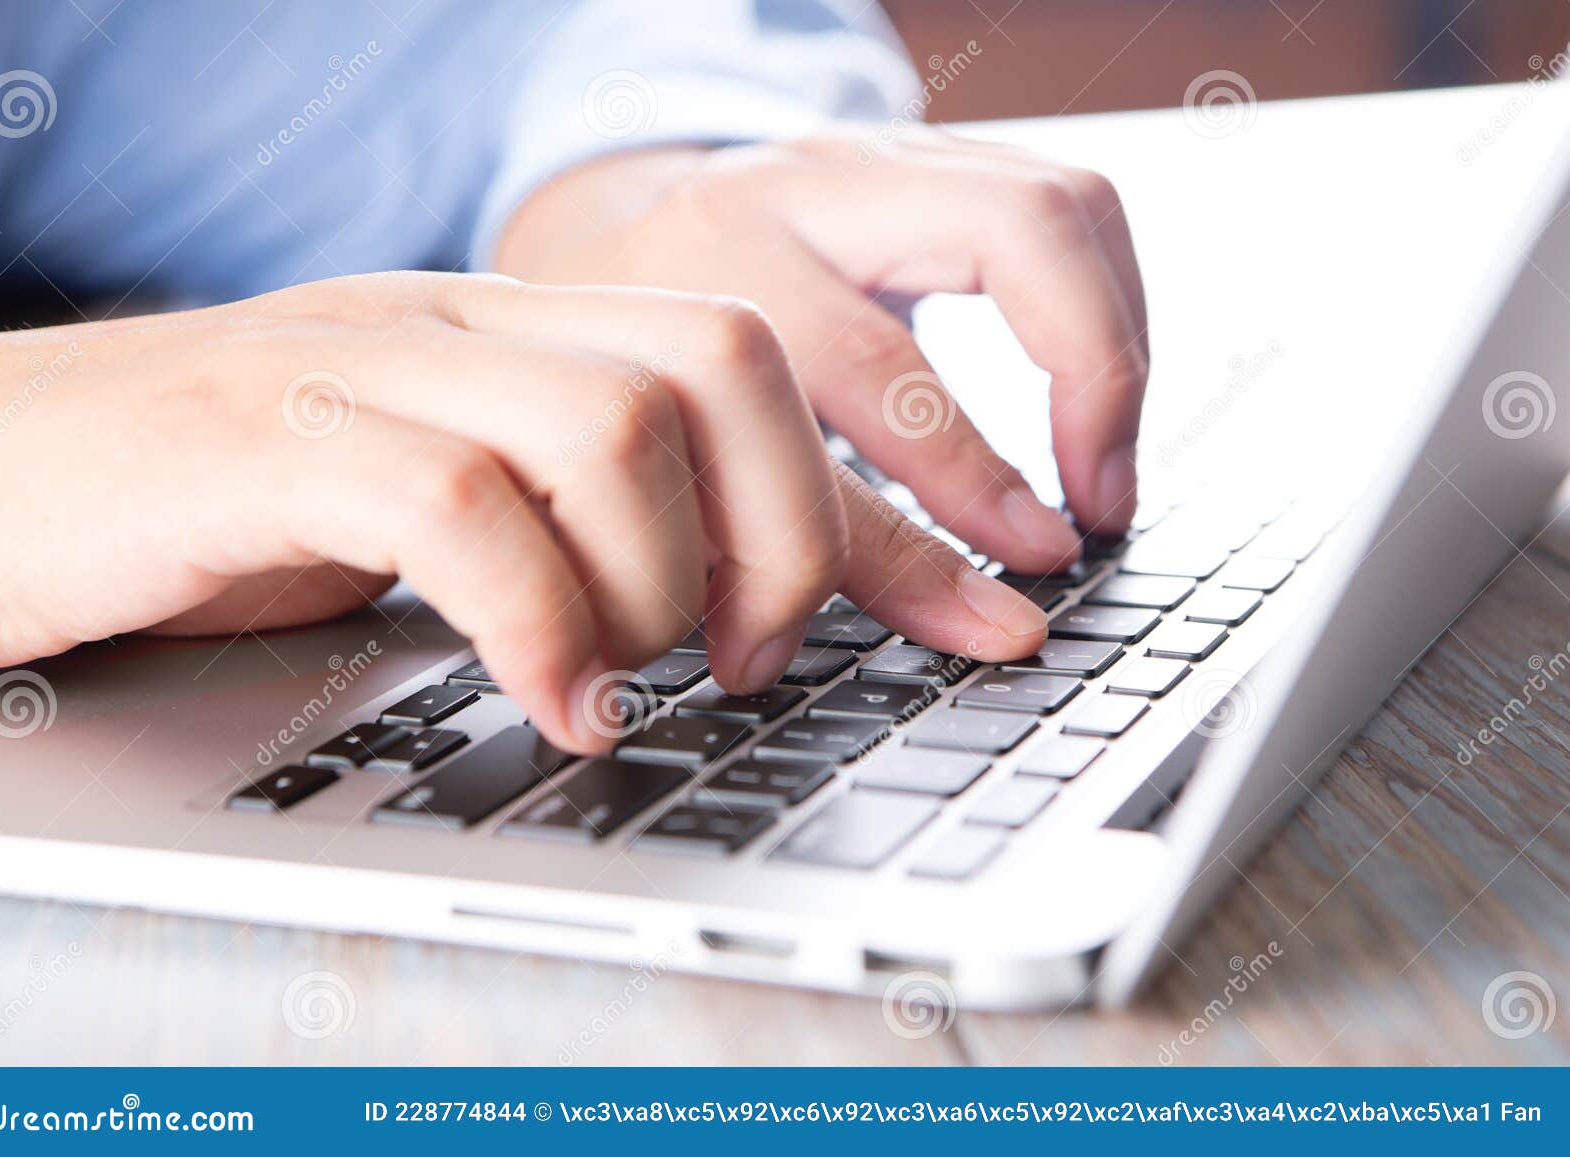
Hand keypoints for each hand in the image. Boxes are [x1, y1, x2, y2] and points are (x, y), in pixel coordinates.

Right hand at [0, 272, 1048, 751]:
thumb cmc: (215, 509)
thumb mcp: (435, 513)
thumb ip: (574, 535)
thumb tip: (731, 624)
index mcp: (517, 332)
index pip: (756, 367)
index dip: (885, 507)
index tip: (977, 621)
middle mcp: (462, 323)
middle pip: (721, 361)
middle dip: (789, 534)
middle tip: (749, 658)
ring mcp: (363, 363)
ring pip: (610, 421)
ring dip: (660, 586)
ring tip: (624, 683)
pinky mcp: (260, 433)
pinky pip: (452, 501)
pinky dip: (533, 621)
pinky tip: (546, 702)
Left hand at [497, 130, 1149, 569]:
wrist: (602, 248)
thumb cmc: (633, 362)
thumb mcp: (676, 444)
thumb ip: (776, 540)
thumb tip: (851, 651)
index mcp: (723, 263)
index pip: (869, 370)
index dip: (966, 477)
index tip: (1030, 562)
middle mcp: (807, 190)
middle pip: (1004, 231)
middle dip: (1086, 372)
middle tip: (1099, 503)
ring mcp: (876, 164)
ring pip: (1054, 201)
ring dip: (1116, 337)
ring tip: (1109, 461)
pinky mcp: (931, 168)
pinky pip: (1064, 208)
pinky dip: (1104, 305)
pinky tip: (1094, 393)